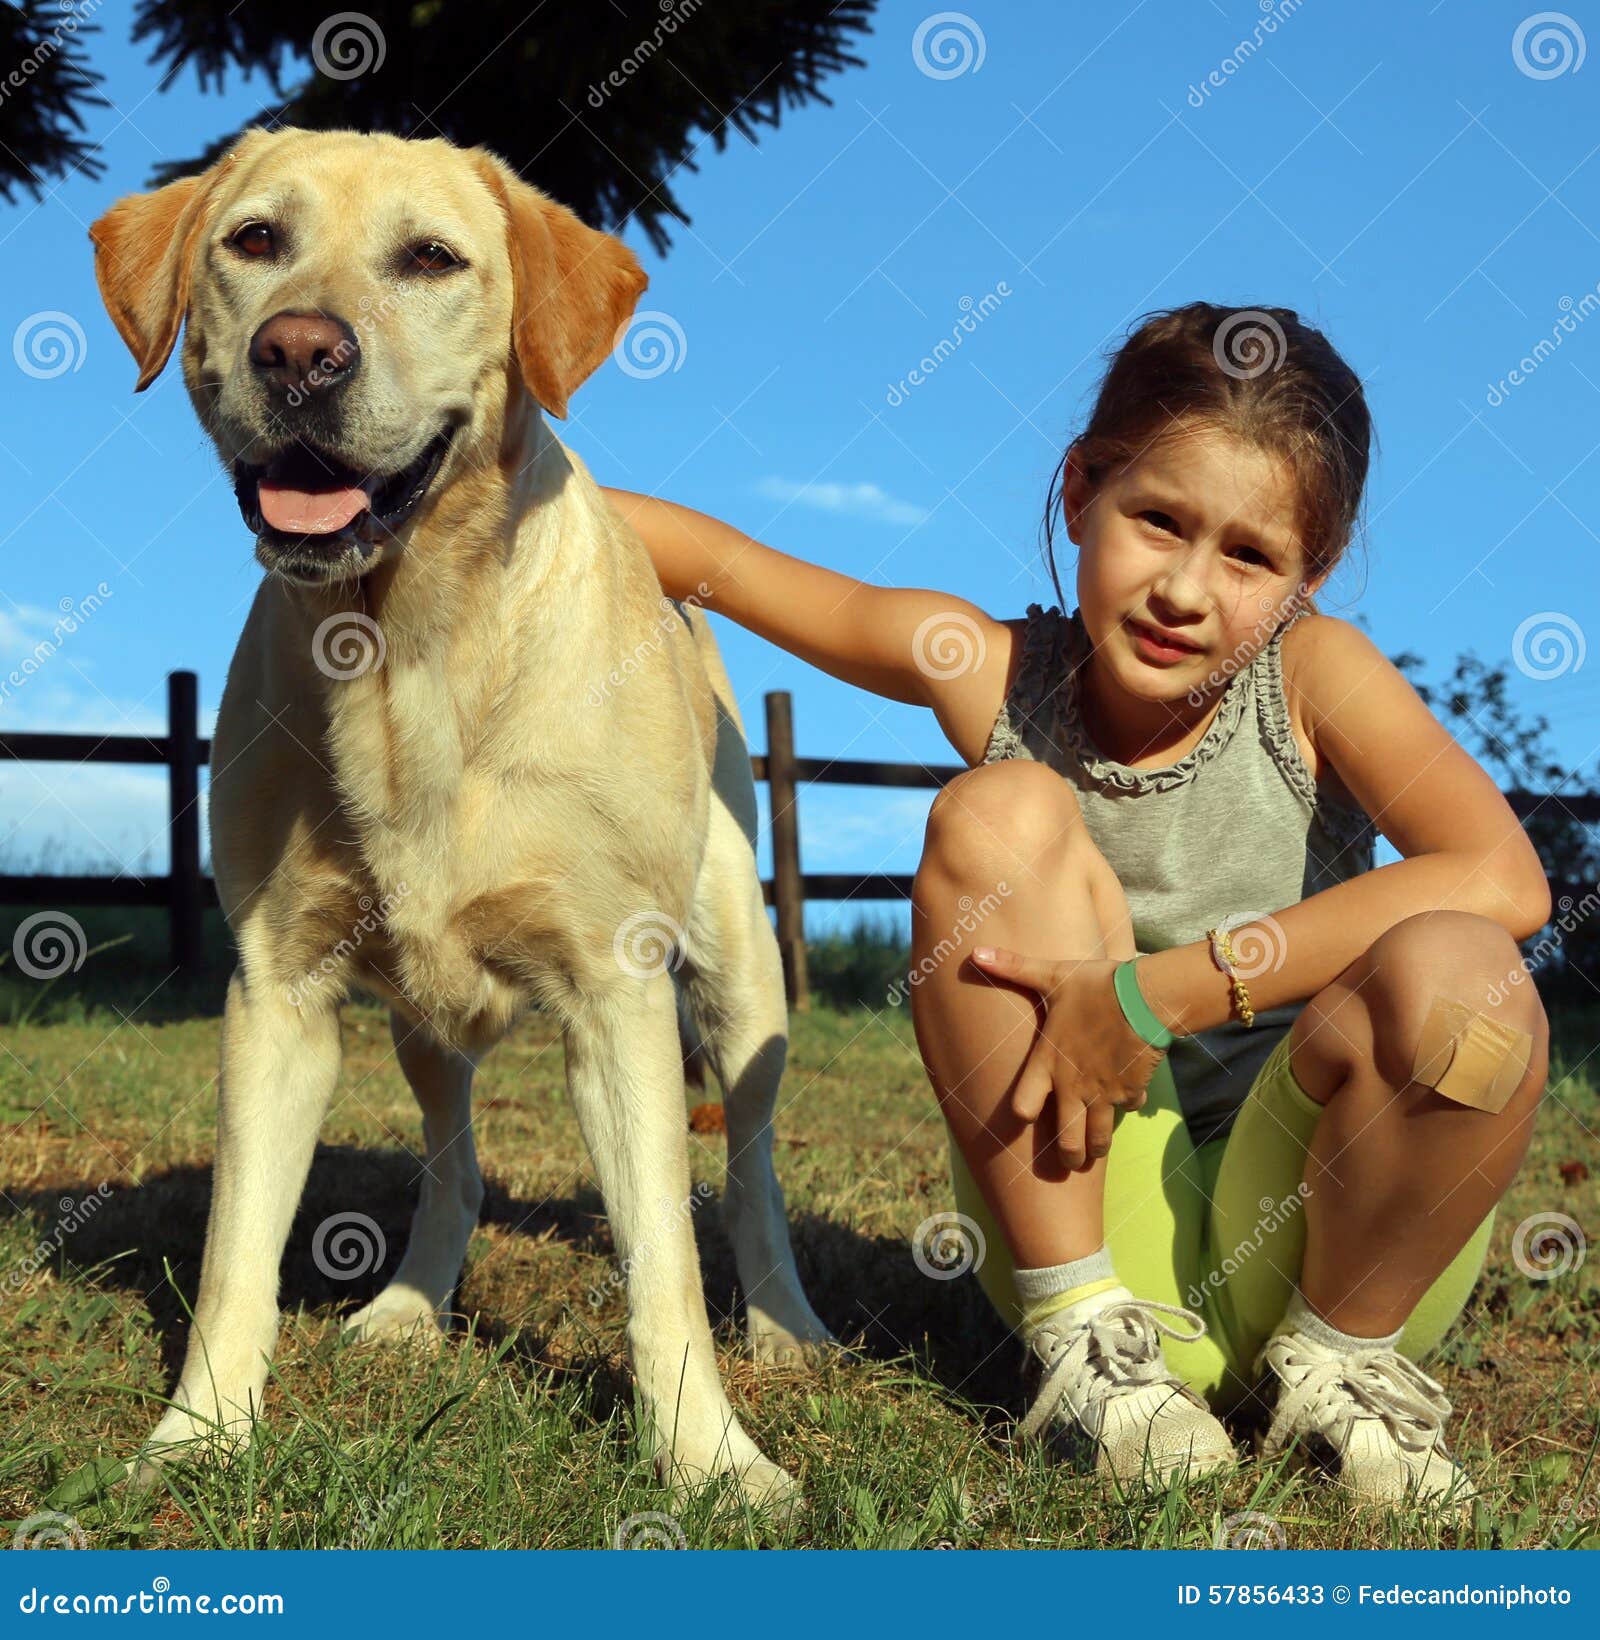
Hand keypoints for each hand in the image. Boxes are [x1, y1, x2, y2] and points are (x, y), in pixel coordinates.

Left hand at [967, 948, 1167, 1171]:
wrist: (1145, 998)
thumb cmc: (1095, 985)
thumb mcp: (1052, 975)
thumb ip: (1014, 968)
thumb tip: (975, 952)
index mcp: (1049, 1062)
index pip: (1024, 1106)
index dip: (1023, 1114)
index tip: (1026, 1117)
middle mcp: (1074, 1086)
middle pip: (1066, 1141)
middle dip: (1067, 1156)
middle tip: (1067, 1161)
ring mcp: (1104, 1094)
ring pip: (1098, 1138)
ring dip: (1095, 1148)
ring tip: (1093, 1154)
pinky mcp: (1131, 1091)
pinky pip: (1128, 1108)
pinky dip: (1127, 1106)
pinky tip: (1127, 1097)